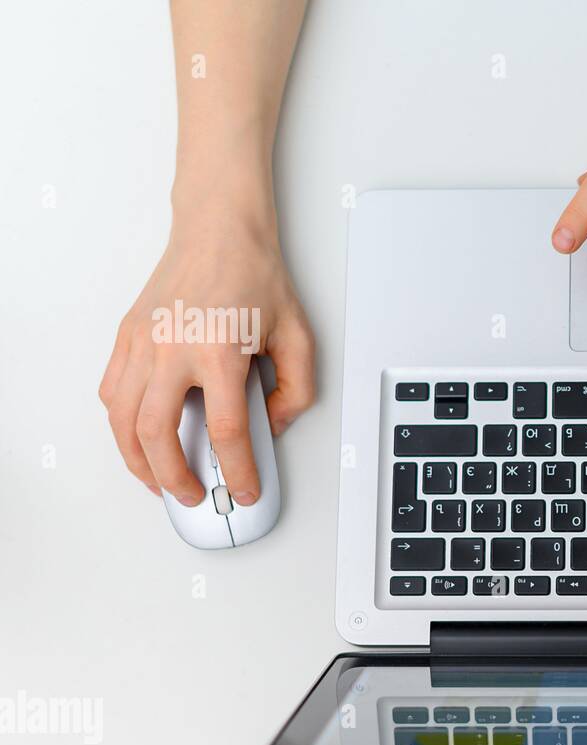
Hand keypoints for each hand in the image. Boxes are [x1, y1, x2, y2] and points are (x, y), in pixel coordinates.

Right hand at [99, 206, 314, 505]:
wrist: (219, 230)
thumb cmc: (255, 275)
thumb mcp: (297, 335)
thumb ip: (296, 389)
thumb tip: (272, 425)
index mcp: (220, 350)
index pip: (226, 431)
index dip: (237, 471)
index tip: (245, 489)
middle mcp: (173, 348)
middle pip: (157, 435)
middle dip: (174, 478)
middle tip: (194, 496)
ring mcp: (143, 342)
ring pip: (123, 420)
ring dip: (138, 460)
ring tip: (160, 480)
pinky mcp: (128, 336)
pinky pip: (112, 392)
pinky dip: (122, 425)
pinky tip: (140, 439)